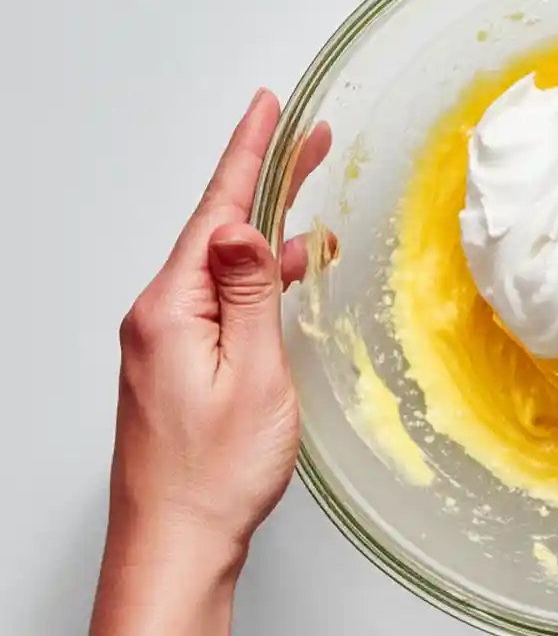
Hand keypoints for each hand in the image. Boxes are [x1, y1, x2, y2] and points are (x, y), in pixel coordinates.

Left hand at [92, 89, 332, 635]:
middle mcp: (159, 316)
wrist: (177, 541)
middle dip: (264, 177)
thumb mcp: (250, 375)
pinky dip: (257, 276)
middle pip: (218, 227)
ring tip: (305, 191)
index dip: (248, 154)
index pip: (216, 211)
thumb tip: (243, 227)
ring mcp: (165, 339)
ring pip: (222, 263)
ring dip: (266, 227)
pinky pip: (220, 298)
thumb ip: (249, 295)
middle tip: (304, 137)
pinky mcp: (177, 361)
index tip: (267, 109)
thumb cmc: (212, 474)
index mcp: (171, 309)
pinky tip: (288, 270)